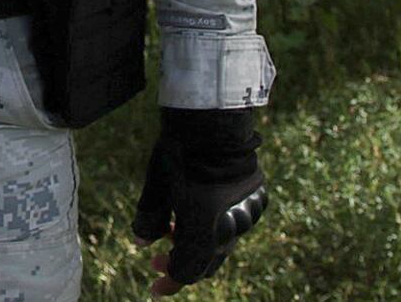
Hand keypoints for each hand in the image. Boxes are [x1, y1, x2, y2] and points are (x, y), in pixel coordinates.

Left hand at [132, 108, 266, 294]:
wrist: (213, 116)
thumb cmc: (178, 148)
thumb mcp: (156, 185)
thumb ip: (149, 219)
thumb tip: (143, 243)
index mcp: (204, 225)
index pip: (188, 270)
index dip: (170, 282)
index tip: (155, 289)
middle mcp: (231, 224)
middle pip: (207, 261)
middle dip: (182, 263)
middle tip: (158, 258)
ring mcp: (248, 211)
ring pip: (223, 242)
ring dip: (200, 242)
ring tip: (175, 227)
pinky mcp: (257, 197)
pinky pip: (236, 222)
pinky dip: (217, 225)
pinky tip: (200, 211)